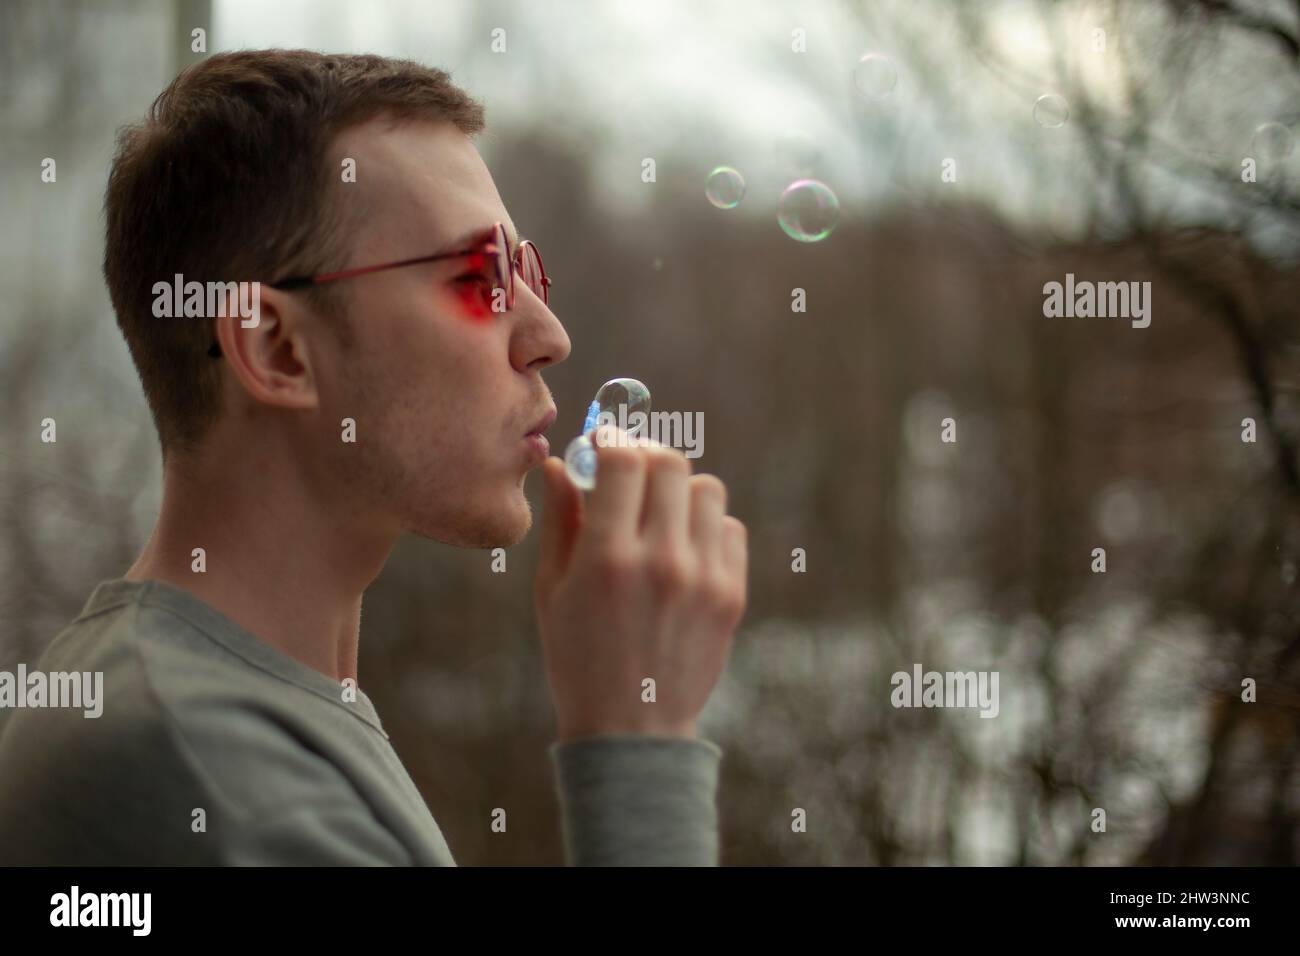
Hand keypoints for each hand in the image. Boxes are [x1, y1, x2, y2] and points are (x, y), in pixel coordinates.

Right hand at [534, 426, 747, 741]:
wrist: (632, 730)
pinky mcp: (732, 595)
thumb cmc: (577, 658)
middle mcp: (662, 560)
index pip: (622, 459)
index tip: (601, 446)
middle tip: (629, 473)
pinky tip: (682, 550)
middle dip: (645, 458)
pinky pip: (730, 528)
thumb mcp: (552, 589)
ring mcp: (704, 578)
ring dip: (679, 491)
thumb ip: (560, 519)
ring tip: (657, 516)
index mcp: (608, 557)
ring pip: (706, 489)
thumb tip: (557, 462)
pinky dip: (706, 528)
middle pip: (670, 463)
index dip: (609, 442)